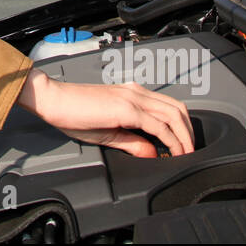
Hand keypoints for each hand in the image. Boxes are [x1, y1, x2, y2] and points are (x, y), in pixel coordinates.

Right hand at [16, 68, 194, 158]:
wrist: (55, 100)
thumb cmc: (73, 113)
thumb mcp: (108, 133)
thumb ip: (132, 142)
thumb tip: (152, 153)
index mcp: (131, 95)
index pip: (167, 107)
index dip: (181, 128)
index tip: (183, 146)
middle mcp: (135, 92)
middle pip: (177, 109)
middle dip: (188, 132)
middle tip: (190, 150)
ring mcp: (132, 98)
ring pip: (173, 115)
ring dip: (184, 136)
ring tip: (185, 153)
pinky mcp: (127, 108)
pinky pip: (158, 125)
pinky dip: (170, 139)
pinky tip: (172, 151)